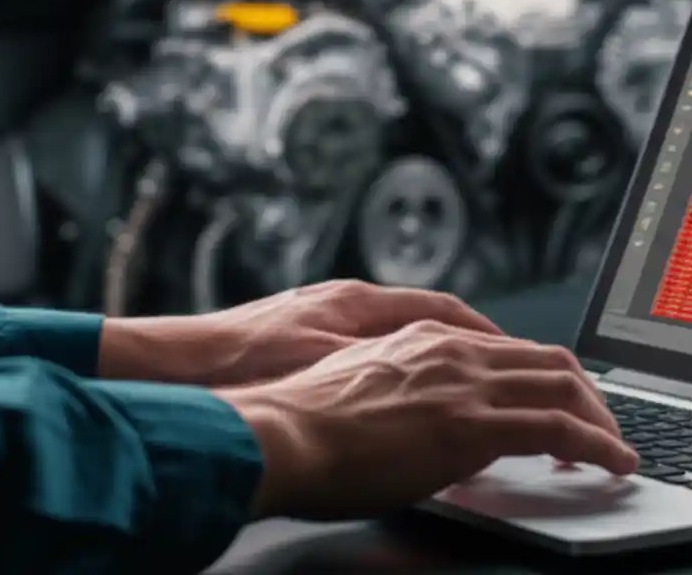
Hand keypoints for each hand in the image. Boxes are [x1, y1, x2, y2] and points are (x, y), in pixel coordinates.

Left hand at [98, 280, 503, 384]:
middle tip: (502, 365)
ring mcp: (321, 314)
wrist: (175, 366)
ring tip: (459, 378)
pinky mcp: (298, 332)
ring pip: (397, 328)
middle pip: (426, 315)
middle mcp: (344, 301)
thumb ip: (383, 373)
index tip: (516, 353)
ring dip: (431, 349)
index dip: (487, 333)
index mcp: (357, 303)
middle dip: (470, 339)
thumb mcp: (328, 372)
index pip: (444, 309)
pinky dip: (394, 359)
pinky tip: (397, 386)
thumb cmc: (245, 365)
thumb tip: (435, 390)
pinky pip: (366, 340)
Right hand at [216, 320, 638, 519]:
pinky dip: (598, 444)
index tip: (559, 402)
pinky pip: (559, 429)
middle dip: (587, 394)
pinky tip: (613, 463)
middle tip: (601, 427)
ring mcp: (467, 385)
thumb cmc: (301, 423)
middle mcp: (455, 352)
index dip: (544, 377)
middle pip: (549, 360)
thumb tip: (417, 422)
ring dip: (601, 419)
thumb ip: (401, 393)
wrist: (278, 434)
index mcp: (427, 339)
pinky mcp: (473, 426)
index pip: (509, 349)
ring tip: (616, 448)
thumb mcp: (359, 389)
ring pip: (564, 386)